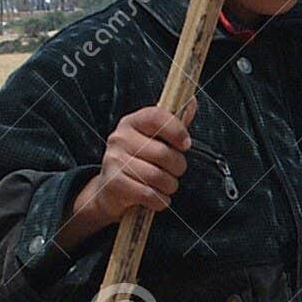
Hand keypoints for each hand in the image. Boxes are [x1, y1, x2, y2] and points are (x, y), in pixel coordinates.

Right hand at [58, 99, 194, 250]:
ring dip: (169, 186)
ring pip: (158, 177)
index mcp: (132, 122)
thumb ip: (173, 124)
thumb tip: (191, 101)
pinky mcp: (114, 183)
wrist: (109, 191)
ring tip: (164, 186)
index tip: (186, 144)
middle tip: (174, 171)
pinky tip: (157, 198)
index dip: (177, 130)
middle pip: (164, 153)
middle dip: (178, 167)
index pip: (157, 117)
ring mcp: (115, 160)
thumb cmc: (139, 162)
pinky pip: (149, 194)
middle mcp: (120, 138)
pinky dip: (160, 200)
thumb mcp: (153, 140)